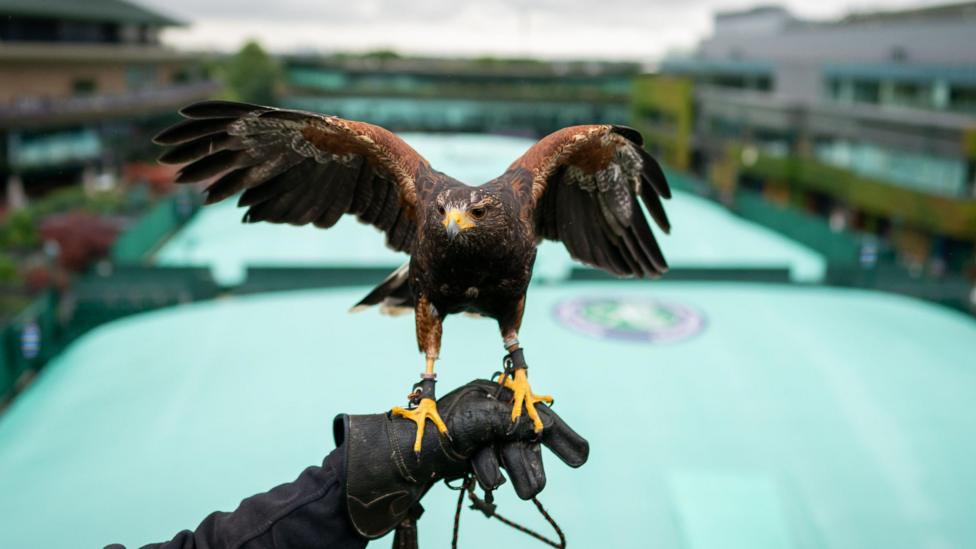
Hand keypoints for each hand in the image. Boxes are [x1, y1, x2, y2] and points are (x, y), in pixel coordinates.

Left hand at [436, 379, 587, 497]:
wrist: (395, 459)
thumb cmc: (428, 433)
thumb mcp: (470, 420)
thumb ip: (504, 421)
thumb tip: (537, 425)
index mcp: (488, 394)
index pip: (531, 410)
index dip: (559, 433)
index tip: (581, 457)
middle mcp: (486, 411)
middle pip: (523, 436)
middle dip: (534, 461)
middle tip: (540, 486)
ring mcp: (478, 433)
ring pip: (509, 454)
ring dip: (518, 471)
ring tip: (527, 492)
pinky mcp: (469, 453)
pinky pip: (492, 464)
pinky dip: (492, 472)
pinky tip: (488, 481)